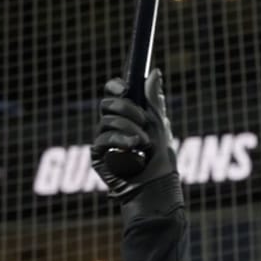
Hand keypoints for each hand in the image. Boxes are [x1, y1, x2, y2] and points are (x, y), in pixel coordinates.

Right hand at [90, 70, 178, 200]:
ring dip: (128, 128)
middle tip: (142, 119)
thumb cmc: (161, 161)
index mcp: (128, 115)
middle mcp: (114, 126)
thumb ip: (154, 100)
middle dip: (125, 108)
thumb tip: (155, 71)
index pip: (114, 93)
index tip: (125, 87)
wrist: (157, 188)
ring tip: (143, 143)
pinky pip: (102, 139)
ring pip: (106, 120)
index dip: (116, 86)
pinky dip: (119, 141)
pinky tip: (133, 149)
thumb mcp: (160, 125)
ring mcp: (105, 141)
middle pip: (106, 103)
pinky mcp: (99, 157)